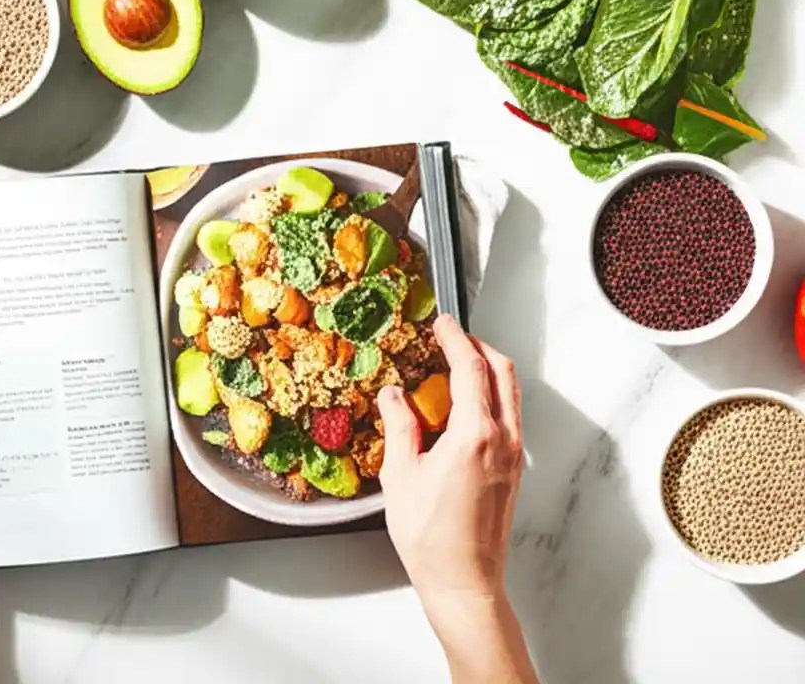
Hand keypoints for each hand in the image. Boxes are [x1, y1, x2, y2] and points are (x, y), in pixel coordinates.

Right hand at [378, 315, 534, 682]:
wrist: (463, 582)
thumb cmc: (431, 539)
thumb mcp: (400, 475)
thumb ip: (399, 427)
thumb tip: (393, 396)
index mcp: (475, 436)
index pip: (470, 369)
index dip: (456, 340)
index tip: (443, 324)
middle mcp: (504, 441)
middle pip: (502, 374)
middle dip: (479, 348)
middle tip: (453, 339)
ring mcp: (514, 458)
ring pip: (511, 396)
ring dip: (489, 373)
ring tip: (459, 368)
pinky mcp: (513, 473)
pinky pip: (510, 419)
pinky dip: (492, 399)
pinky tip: (465, 409)